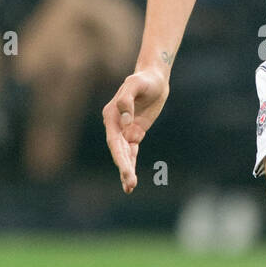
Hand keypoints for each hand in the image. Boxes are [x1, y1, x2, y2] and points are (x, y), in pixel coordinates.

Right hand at [102, 65, 169, 193]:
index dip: (119, 156)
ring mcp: (124, 130)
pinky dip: (131, 164)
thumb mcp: (136, 84)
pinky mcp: (134, 133)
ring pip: (124, 154)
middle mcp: (115, 125)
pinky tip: (130, 179)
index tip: (127, 170)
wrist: (153, 79)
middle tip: (130, 184)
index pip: (114, 140)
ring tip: (129, 188)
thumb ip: (127, 99)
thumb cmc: (144, 80)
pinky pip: (132, 152)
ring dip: (126, 170)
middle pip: (118, 151)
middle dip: (124, 168)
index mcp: (111, 115)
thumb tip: (125, 120)